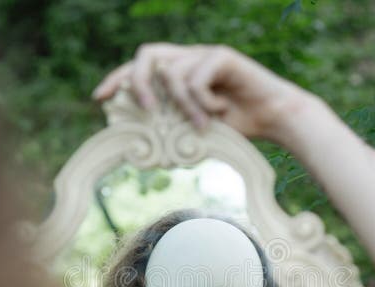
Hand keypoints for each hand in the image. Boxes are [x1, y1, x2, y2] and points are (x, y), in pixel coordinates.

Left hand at [91, 42, 310, 144]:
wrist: (274, 119)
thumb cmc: (236, 127)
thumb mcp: (194, 130)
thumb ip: (170, 128)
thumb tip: (139, 144)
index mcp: (178, 72)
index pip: (139, 68)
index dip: (117, 79)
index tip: (100, 98)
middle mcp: (188, 58)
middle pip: (147, 54)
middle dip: (138, 82)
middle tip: (146, 112)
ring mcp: (204, 54)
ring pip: (173, 72)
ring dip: (183, 106)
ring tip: (200, 126)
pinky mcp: (222, 56)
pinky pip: (197, 79)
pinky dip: (203, 102)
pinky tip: (220, 112)